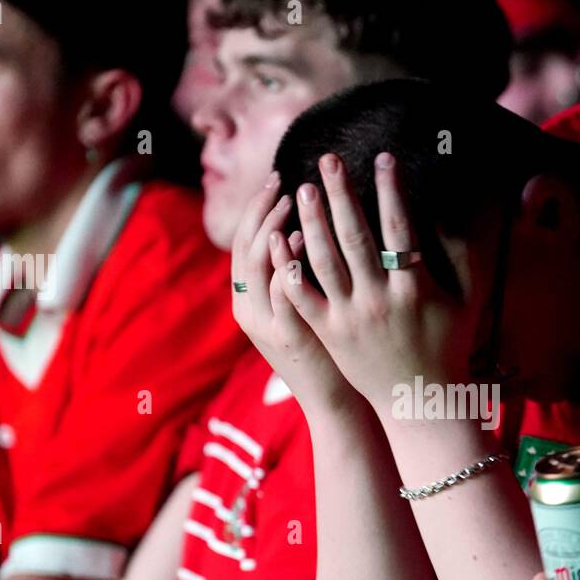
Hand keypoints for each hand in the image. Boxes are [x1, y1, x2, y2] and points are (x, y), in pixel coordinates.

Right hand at [230, 172, 357, 414]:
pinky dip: (287, 260)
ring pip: (257, 263)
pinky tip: (304, 236)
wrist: (335, 403)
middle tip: (282, 177)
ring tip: (294, 197)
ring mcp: (266, 324)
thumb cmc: (327, 352)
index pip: (243, 243)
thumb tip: (308, 231)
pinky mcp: (289, 335)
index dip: (257, 209)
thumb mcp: (302, 311)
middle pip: (245, 245)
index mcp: (248, 301)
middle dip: (262, 208)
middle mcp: (249, 310)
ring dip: (273, 225)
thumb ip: (296, 276)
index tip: (277, 179)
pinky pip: (280, 290)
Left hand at [278, 152, 483, 415]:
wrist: (419, 400)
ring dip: (312, 222)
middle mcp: (379, 300)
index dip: (392, 190)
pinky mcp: (328, 333)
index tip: (384, 158)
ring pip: (324, 261)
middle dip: (342, 195)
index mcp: (415, 289)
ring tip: (304, 189)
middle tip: (329, 160)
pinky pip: (302, 296)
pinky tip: (280, 239)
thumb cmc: (447, 345)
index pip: (400, 228)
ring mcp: (349, 318)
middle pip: (355, 237)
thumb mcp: (466, 301)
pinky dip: (289, 267)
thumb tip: (449, 211)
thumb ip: (461, 255)